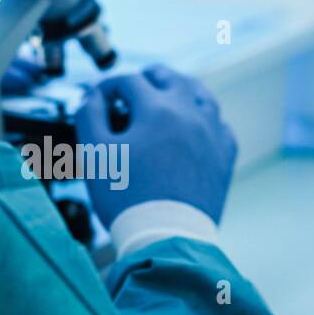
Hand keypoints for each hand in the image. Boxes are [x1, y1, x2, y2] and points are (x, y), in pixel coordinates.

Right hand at [76, 64, 236, 226]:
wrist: (165, 236)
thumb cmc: (127, 198)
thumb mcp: (95, 154)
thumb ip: (89, 117)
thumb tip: (93, 97)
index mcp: (157, 109)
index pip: (128, 81)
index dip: (108, 86)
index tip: (99, 97)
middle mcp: (190, 113)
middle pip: (169, 78)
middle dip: (146, 78)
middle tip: (132, 87)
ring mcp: (212, 134)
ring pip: (200, 95)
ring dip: (180, 89)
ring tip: (167, 93)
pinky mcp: (224, 156)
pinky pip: (220, 125)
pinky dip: (206, 117)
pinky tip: (196, 124)